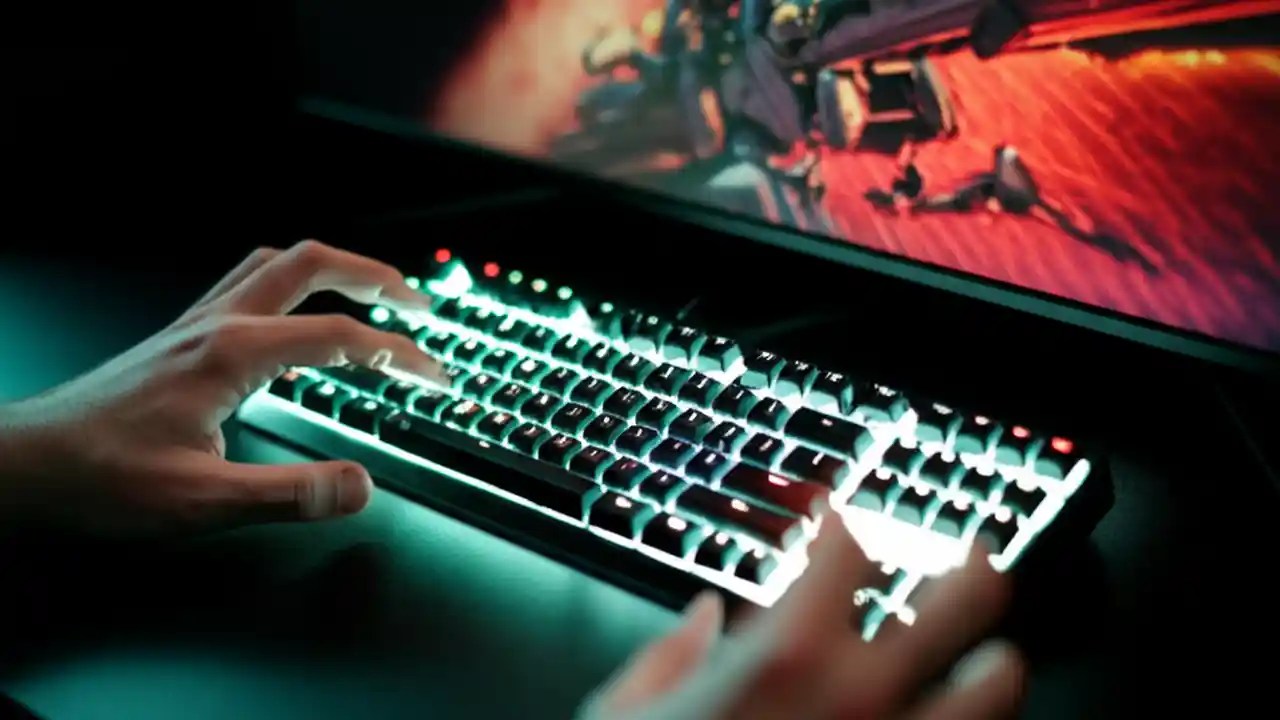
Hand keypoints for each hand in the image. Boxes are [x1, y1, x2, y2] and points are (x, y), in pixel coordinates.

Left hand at [0, 240, 444, 536]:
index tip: (433, 372)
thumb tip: (360, 486)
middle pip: (310, 264)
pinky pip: (245, 284)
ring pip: (274, 264)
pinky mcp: (178, 340)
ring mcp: (193, 326)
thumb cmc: (100, 481)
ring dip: (331, 268)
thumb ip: (288, 494)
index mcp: (231, 355)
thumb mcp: (202, 502)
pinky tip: (294, 317)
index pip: (339, 336)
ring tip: (368, 290)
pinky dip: (290, 285)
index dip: (398, 352)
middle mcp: (215, 326)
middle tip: (416, 300)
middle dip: (373, 274)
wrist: (25, 465)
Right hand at [579, 515, 1023, 719]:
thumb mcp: (621, 716)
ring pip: (997, 688)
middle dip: (970, 568)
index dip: (851, 520)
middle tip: (968, 560)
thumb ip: (667, 655)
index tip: (847, 520)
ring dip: (996, 666)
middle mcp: (858, 696)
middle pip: (962, 601)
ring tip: (993, 659)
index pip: (849, 547)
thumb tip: (703, 617)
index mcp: (784, 657)